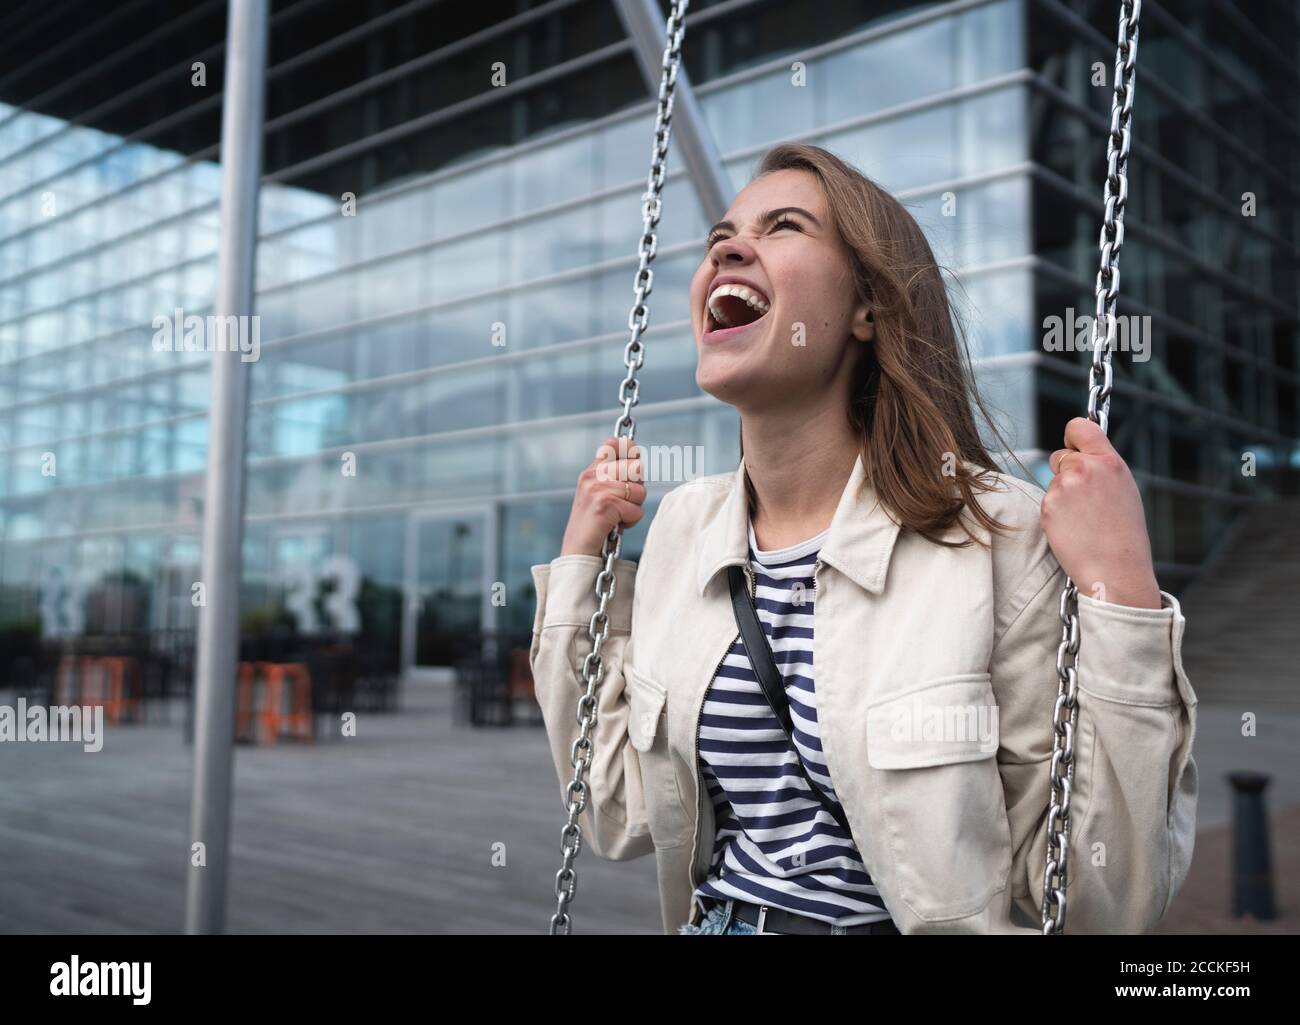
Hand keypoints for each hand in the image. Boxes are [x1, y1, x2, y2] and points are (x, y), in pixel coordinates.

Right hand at [558, 435, 647, 557]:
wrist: (577, 552)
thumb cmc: (594, 526)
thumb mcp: (599, 494)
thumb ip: (614, 476)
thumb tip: (637, 459)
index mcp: (590, 471)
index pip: (614, 443)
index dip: (630, 452)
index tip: (631, 469)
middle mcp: (592, 476)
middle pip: (636, 468)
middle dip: (637, 489)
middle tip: (622, 503)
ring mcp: (597, 489)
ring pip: (640, 491)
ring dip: (634, 508)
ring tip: (617, 517)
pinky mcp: (604, 504)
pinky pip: (637, 509)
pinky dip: (631, 522)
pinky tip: (615, 526)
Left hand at [1041, 417, 1161, 609]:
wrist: (1116, 571)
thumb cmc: (1124, 535)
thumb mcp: (1123, 490)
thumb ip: (1102, 468)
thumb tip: (1080, 454)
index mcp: (1110, 462)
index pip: (1079, 426)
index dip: (1072, 436)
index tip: (1072, 445)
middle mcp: (1085, 469)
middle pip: (1059, 456)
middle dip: (1065, 472)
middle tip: (1085, 499)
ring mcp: (1064, 487)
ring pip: (1052, 482)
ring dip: (1062, 496)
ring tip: (1084, 520)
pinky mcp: (1048, 506)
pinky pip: (1046, 502)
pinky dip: (1055, 514)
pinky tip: (1073, 529)